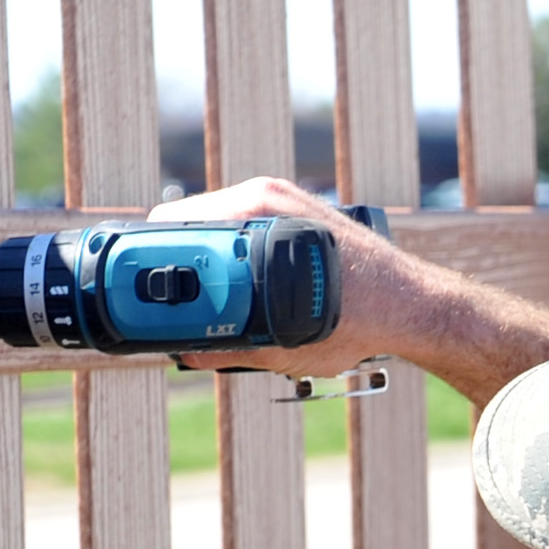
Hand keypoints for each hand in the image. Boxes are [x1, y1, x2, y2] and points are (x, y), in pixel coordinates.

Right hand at [147, 177, 417, 379]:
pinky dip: (236, 257)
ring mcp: (284, 200)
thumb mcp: (281, 343)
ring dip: (206, 260)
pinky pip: (248, 230)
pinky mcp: (301, 213)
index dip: (148, 257)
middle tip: (162, 300)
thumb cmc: (359, 320)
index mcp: (253, 213)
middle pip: (192, 224)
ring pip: (219, 227)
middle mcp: (266, 197)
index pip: (174, 224)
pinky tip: (239, 289)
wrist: (415, 305)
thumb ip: (227, 346)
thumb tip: (184, 351)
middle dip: (175, 263)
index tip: (133, 282)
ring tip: (200, 301)